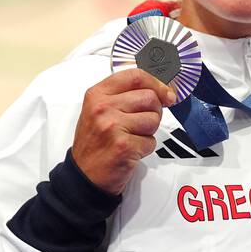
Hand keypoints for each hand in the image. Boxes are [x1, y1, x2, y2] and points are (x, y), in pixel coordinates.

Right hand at [71, 68, 175, 194]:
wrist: (84, 174)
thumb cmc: (96, 141)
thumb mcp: (100, 110)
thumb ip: (125, 95)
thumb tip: (163, 89)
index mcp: (97, 94)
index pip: (136, 76)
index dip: (157, 83)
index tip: (166, 94)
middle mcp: (103, 107)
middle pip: (149, 98)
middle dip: (153, 112)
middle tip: (141, 124)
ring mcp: (112, 126)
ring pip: (153, 119)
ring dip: (149, 131)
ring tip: (131, 137)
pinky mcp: (124, 146)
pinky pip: (151, 141)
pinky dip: (145, 148)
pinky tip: (130, 151)